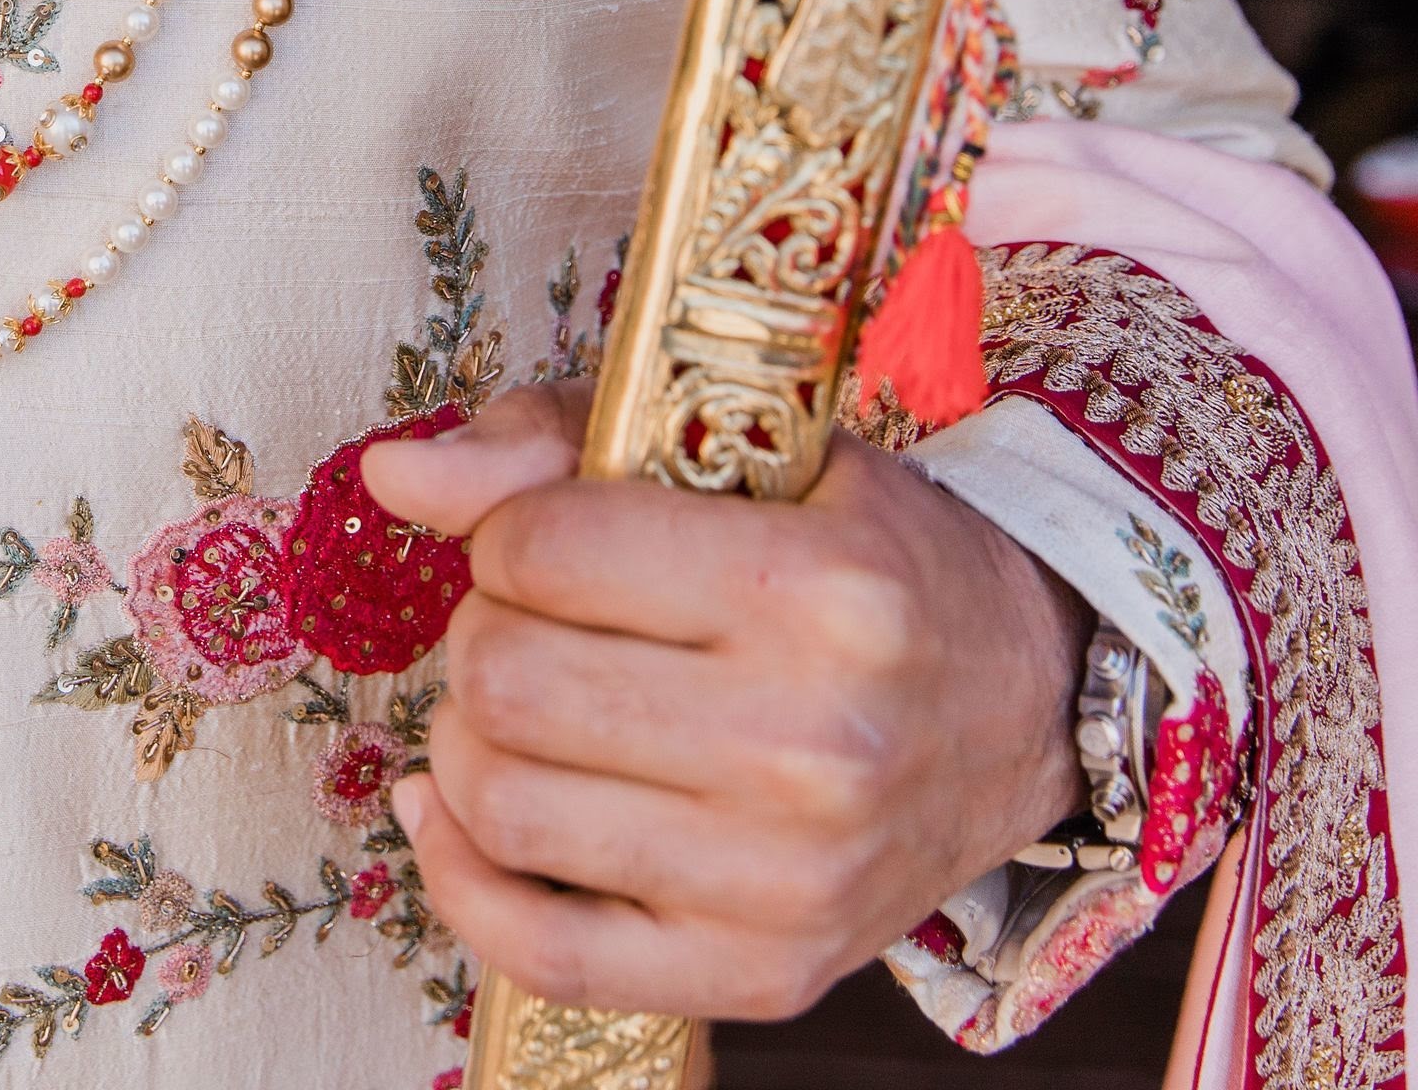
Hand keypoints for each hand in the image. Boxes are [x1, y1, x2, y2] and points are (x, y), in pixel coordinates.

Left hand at [362, 384, 1085, 1021]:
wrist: (1022, 705)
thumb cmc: (864, 560)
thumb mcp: (744, 454)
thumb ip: (554, 444)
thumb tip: (395, 474)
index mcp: (822, 590)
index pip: (541, 549)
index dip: (510, 536)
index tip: (549, 544)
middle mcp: (815, 743)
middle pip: (504, 679)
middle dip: (487, 633)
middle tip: (535, 625)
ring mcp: (789, 876)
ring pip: (501, 803)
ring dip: (472, 743)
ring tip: (524, 712)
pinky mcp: (764, 973)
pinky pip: (541, 952)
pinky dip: (462, 879)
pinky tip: (460, 817)